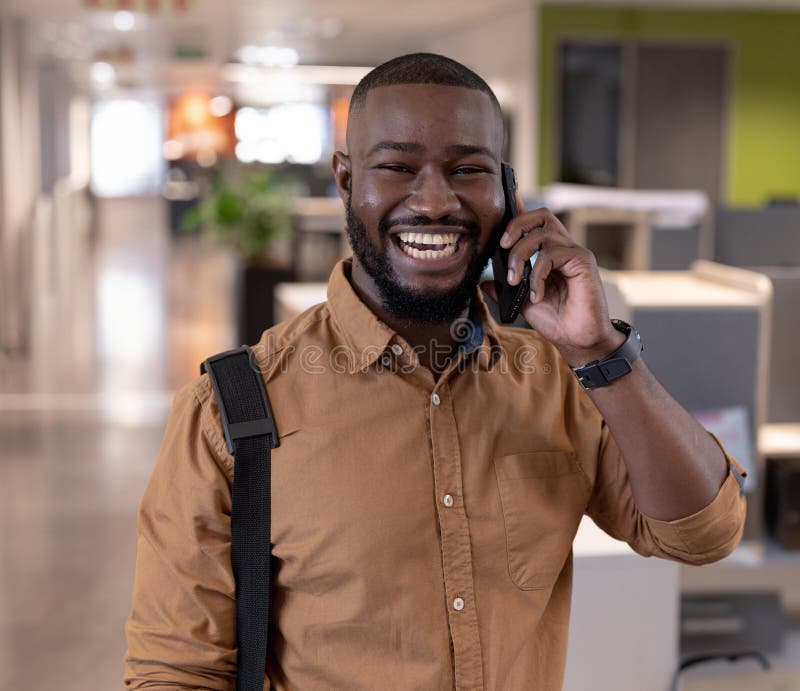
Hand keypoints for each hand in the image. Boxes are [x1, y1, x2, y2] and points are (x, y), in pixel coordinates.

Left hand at [479, 200, 624, 367]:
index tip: (502, 202)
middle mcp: (564, 247)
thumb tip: (484, 281)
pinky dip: (536, 274)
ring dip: (520, 255)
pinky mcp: (582, 262)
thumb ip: (505, 289)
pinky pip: (551, 254)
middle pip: (541, 214)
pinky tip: (535, 294)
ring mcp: (575, 253)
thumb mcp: (522, 304)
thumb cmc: (557, 321)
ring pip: (542, 233)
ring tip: (514, 281)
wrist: (579, 341)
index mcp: (550, 253)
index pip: (534, 223)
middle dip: (516, 225)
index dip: (519, 210)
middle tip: (502, 246)